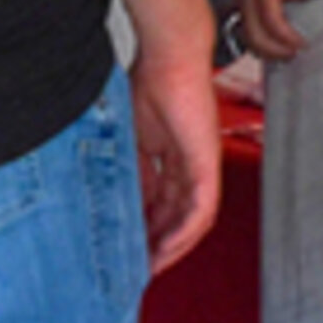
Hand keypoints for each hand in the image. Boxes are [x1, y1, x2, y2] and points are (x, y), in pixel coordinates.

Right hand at [134, 50, 222, 273]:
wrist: (168, 56)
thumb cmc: (148, 82)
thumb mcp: (129, 137)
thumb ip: (127, 168)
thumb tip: (114, 201)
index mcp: (172, 157)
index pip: (161, 203)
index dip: (145, 228)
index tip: (128, 247)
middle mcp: (190, 165)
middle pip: (177, 216)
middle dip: (158, 243)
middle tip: (139, 266)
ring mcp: (202, 166)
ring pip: (193, 219)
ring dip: (173, 245)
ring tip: (152, 264)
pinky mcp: (207, 164)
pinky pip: (202, 208)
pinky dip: (185, 231)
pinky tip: (168, 246)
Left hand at [236, 0, 322, 60]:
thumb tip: (299, 19)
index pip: (242, 28)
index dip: (257, 47)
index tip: (276, 56)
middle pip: (244, 37)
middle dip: (266, 55)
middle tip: (287, 60)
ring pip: (254, 34)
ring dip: (277, 50)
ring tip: (294, 52)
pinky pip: (271, 21)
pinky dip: (285, 37)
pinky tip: (298, 40)